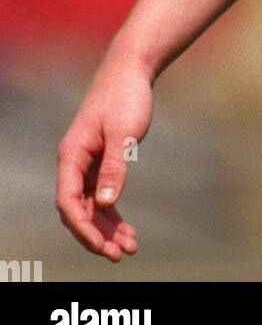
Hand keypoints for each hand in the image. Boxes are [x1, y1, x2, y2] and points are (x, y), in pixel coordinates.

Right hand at [56, 54, 153, 261]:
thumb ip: (115, 167)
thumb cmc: (126, 96)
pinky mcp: (102, 162)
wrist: (131, 70)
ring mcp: (87, 164)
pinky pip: (103, 196)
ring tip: (130, 248)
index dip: (82, 227)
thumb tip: (107, 204)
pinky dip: (114, 214)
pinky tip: (128, 230)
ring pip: (92, 206)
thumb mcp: (124, 132)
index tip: (102, 246)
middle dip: (96, 235)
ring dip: (107, 229)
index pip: (68, 202)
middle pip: (79, 210)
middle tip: (119, 254)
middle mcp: (75, 162)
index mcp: (72, 155)